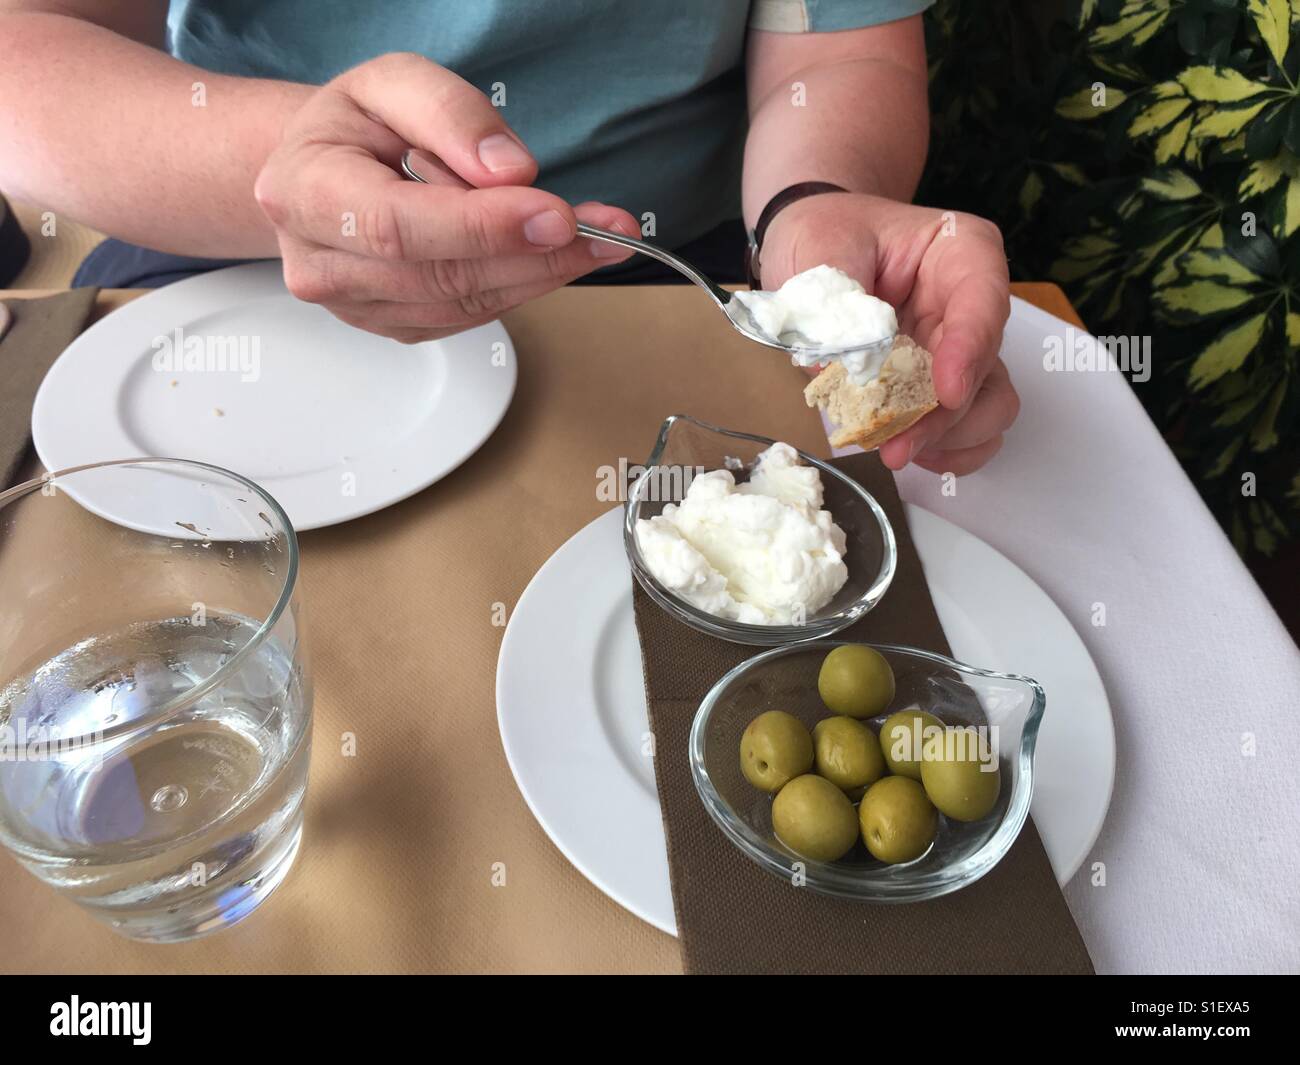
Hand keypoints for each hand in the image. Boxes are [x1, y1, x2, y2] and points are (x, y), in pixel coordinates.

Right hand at [254, 53, 637, 341]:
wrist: (326, 169)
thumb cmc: (357, 127)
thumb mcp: (394, 83)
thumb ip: (450, 114)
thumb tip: (509, 173)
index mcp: (305, 191)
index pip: (399, 226)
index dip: (482, 227)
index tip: (555, 215)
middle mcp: (322, 262)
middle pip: (441, 275)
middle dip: (533, 254)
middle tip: (605, 229)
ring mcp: (357, 306)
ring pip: (464, 304)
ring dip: (541, 274)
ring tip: (599, 236)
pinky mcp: (396, 326)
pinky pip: (471, 316)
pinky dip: (521, 286)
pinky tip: (553, 255)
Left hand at [760, 192, 1015, 474]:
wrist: (813, 246)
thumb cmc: (825, 232)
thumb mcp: (820, 247)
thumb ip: (835, 303)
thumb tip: (839, 368)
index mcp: (961, 253)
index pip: (983, 301)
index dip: (970, 350)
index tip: (945, 391)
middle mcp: (972, 304)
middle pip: (987, 368)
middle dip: (946, 415)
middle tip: (896, 445)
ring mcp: (959, 349)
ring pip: (989, 407)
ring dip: (947, 438)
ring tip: (894, 450)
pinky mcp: (938, 385)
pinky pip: (966, 430)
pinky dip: (943, 449)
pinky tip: (904, 449)